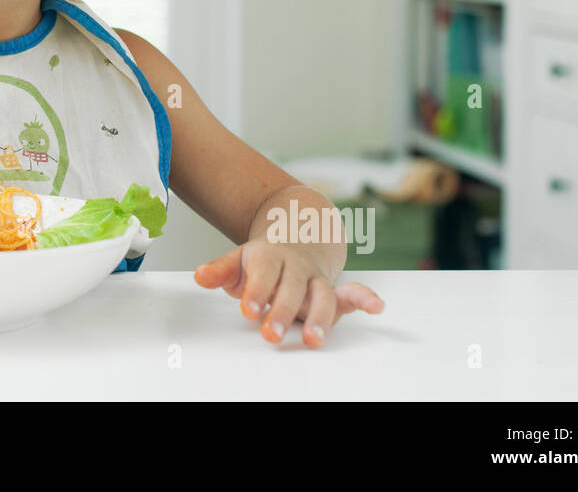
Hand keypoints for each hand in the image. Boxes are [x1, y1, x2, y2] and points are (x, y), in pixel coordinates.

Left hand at [194, 240, 383, 347]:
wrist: (295, 237)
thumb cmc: (260, 262)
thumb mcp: (237, 262)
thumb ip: (220, 270)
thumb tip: (200, 276)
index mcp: (269, 258)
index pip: (263, 275)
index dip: (257, 292)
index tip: (249, 310)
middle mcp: (295, 268)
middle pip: (291, 290)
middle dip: (282, 312)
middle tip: (270, 335)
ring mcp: (316, 280)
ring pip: (322, 296)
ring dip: (320, 318)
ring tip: (314, 340)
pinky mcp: (333, 291)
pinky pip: (352, 293)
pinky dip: (366, 298)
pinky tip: (377, 307)